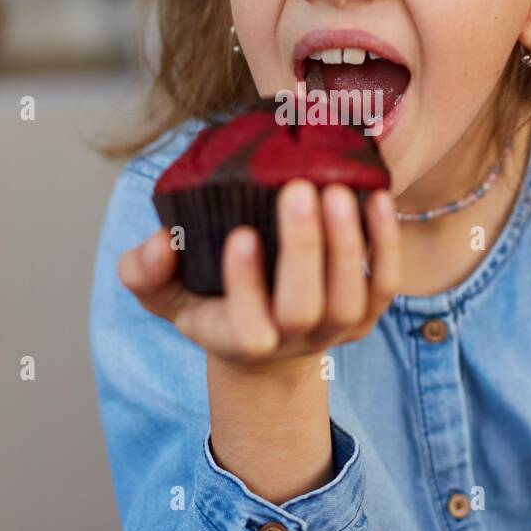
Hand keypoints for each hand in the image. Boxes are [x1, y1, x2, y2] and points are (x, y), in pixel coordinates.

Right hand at [118, 181, 400, 369]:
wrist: (266, 342)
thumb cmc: (210, 304)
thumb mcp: (166, 294)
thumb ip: (145, 272)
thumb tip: (158, 243)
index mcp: (239, 338)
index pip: (247, 327)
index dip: (245, 286)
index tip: (241, 236)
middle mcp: (291, 341)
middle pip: (304, 308)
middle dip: (303, 249)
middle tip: (298, 189)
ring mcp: (334, 330)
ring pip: (348, 296)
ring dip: (346, 242)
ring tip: (336, 189)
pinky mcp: (367, 313)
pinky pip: (384, 283)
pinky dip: (384, 244)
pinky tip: (377, 199)